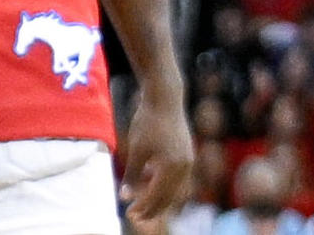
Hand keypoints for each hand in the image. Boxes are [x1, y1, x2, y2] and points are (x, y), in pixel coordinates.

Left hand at [125, 80, 198, 233]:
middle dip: (152, 208)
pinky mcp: (187, 154)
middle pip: (169, 198)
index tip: (130, 214)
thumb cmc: (148, 121)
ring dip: (159, 198)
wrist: (164, 97)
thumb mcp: (136, 149)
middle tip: (136, 216)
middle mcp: (185, 167)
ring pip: (175, 189)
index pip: (158, 197)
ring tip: (142, 202)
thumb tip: (125, 196)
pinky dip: (164, 184)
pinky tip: (149, 181)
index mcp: (172, 168)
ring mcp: (188, 161)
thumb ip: (132, 175)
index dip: (144, 208)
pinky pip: (177, 177)